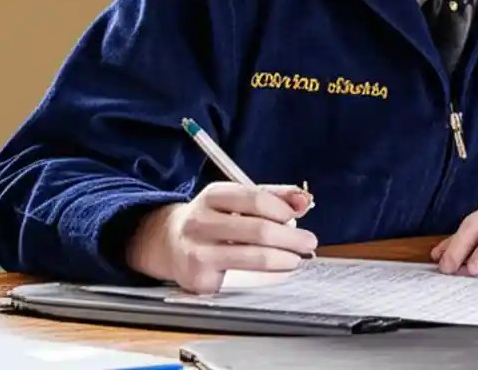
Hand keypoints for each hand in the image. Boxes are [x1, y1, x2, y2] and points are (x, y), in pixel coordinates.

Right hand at [124, 182, 316, 293]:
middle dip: (291, 238)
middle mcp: (201, 222)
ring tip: (297, 259)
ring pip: (252, 257)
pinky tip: (279, 272)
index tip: (297, 216)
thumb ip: (273, 196)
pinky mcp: (200, 280)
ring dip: (284, 259)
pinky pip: (244, 280)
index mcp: (212, 196)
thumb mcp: (236, 199)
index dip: (281, 208)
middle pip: (257, 230)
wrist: (168, 244)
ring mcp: (198, 252)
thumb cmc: (214, 219)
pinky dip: (268, 277)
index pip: (255, 198)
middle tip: (309, 242)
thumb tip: (304, 201)